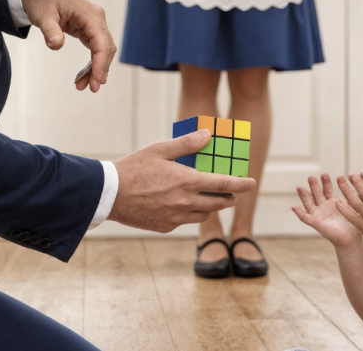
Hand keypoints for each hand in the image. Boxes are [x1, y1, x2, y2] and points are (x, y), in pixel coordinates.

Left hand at [19, 0, 115, 92]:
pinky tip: (85, 75)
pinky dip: (92, 62)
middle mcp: (96, 18)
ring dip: (97, 68)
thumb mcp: (42, 15)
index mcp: (89, 13)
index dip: (101, 62)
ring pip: (103, 49)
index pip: (101, 41)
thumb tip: (56, 44)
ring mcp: (93, 23)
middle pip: (106, 47)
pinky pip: (95, 47)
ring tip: (83, 85)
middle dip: (101, 69)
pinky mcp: (88, 28)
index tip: (97, 80)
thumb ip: (50, 31)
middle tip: (92, 88)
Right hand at [109, 130, 256, 232]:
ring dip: (210, 206)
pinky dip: (190, 213)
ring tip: (206, 197)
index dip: (241, 184)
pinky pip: (186, 221)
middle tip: (233, 192)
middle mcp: (186, 202)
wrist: (110, 194)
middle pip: (218, 203)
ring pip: (204, 214)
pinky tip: (181, 205)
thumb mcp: (160, 150)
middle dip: (229, 197)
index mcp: (187, 181)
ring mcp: (176, 217)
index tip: (253, 183)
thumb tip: (208, 135)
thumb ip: (187, 144)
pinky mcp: (166, 227)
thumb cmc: (134, 168)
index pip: (223, 184)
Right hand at [292, 173, 360, 249]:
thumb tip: (359, 185)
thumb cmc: (353, 225)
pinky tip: (294, 206)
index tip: (324, 174)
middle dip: (314, 185)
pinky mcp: (316, 223)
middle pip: (316, 193)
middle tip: (311, 177)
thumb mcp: (351, 208)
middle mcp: (324, 207)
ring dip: (304, 195)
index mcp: (332, 202)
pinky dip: (299, 212)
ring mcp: (318, 215)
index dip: (325, 182)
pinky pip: (305, 218)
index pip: (327, 190)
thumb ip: (351, 198)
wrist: (351, 240)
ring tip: (299, 187)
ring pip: (309, 203)